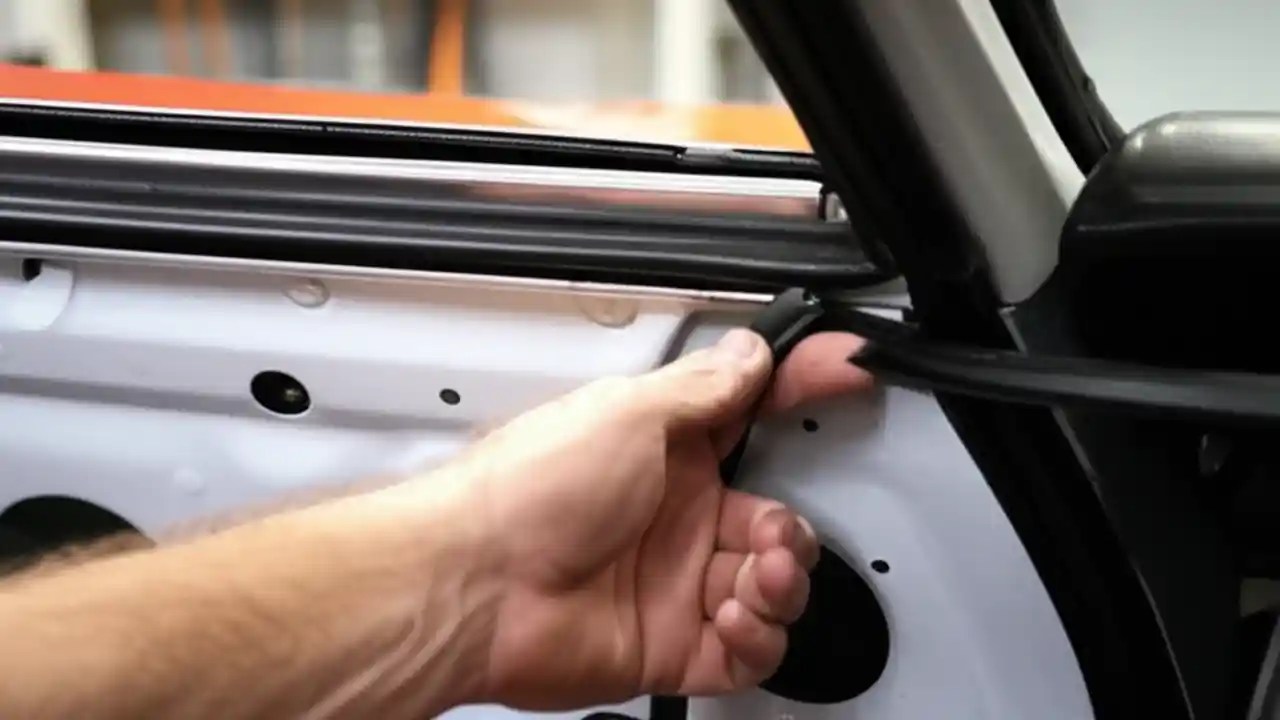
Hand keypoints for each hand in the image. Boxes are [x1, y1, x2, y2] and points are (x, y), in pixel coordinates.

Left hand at [447, 329, 871, 708]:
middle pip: (776, 524)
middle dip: (792, 532)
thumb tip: (749, 351)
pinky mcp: (668, 647)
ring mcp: (672, 585)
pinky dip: (757, 638)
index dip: (802, 395)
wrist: (471, 584)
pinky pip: (744, 653)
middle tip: (771, 532)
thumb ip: (703, 388)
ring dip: (782, 585)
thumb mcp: (628, 414)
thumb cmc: (526, 489)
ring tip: (757, 575)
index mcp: (668, 454)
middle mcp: (675, 519)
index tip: (845, 373)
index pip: (754, 418)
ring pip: (769, 590)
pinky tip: (734, 616)